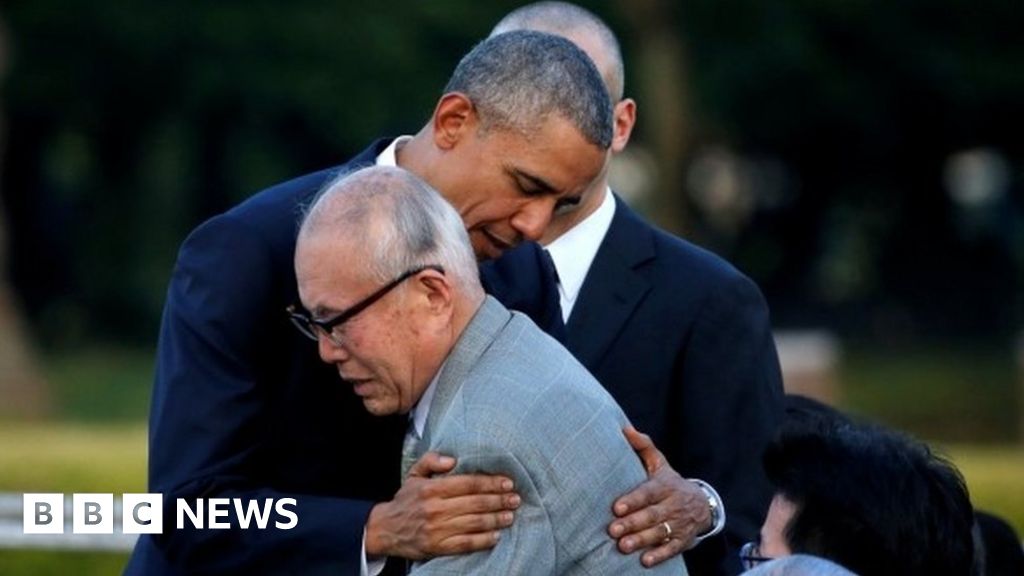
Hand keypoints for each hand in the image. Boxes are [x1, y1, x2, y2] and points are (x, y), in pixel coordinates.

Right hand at [365, 452, 520, 559]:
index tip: (508, 482)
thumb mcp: (414, 474)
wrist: (385, 529)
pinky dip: (483, 540)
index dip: (490, 482)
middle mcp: (435, 508)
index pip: (468, 483)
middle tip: (516, 499)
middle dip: (499, 500)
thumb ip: (432, 460)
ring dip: (495, 519)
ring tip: (510, 516)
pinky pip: (465, 543)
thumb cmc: (406, 500)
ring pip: (473, 523)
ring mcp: (437, 529)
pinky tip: (496, 536)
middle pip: (475, 503)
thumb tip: (453, 459)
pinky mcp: (437, 547)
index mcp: (432, 489)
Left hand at [608, 427, 710, 567]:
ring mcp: (679, 523)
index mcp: (665, 486)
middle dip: (633, 523)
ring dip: (642, 540)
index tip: (617, 507)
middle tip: (613, 529)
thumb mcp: (660, 464)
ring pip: (660, 532)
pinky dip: (659, 555)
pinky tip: (645, 561)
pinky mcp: (683, 540)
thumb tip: (625, 428)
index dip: (633, 500)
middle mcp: (673, 505)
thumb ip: (643, 447)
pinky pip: (672, 548)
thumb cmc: (670, 483)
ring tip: (623, 546)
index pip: (648, 492)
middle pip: (652, 515)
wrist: (703, 503)